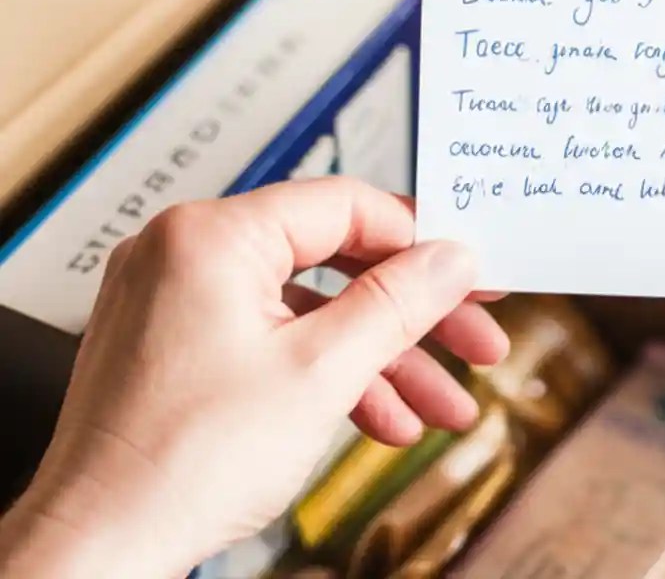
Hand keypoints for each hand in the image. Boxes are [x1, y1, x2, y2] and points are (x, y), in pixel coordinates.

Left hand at [0, 178, 507, 578]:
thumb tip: (451, 259)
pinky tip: (383, 420)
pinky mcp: (183, 348)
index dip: (422, 242)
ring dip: (384, 361)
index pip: (345, 207)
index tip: (473, 274)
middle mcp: (188, 255)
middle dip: (414, 315)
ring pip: (312, 314)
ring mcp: (181, 303)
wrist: (102, 548)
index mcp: (212, 237)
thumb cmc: (179, 464)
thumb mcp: (322, 373)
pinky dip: (331, 379)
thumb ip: (398, 303)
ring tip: (442, 403)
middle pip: (336, 263)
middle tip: (475, 337)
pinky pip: (276, 344)